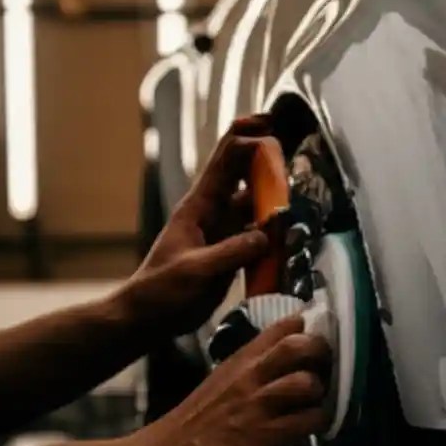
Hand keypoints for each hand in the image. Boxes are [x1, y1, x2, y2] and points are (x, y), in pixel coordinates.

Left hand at [119, 114, 274, 337]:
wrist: (148, 318)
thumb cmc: (161, 291)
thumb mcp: (195, 272)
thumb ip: (231, 253)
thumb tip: (266, 237)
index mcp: (198, 207)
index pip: (225, 161)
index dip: (246, 137)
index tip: (271, 128)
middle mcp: (213, 212)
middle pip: (243, 174)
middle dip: (266, 158)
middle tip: (292, 151)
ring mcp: (223, 232)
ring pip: (254, 205)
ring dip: (275, 198)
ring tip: (298, 195)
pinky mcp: (231, 252)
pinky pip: (258, 234)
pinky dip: (274, 231)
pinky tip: (290, 233)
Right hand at [134, 314, 331, 445]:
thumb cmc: (190, 425)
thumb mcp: (221, 382)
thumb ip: (253, 371)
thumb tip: (288, 370)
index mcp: (241, 359)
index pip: (285, 325)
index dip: (310, 329)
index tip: (318, 341)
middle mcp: (251, 375)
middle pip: (302, 344)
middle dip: (322, 357)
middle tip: (324, 372)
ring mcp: (258, 405)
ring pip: (309, 382)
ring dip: (320, 395)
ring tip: (314, 405)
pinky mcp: (264, 436)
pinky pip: (309, 421)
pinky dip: (319, 424)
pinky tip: (311, 429)